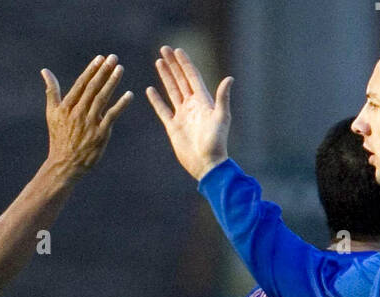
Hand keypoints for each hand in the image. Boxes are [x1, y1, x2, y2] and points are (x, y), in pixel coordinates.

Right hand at [41, 54, 132, 180]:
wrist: (64, 164)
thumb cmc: (59, 137)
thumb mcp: (52, 113)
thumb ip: (51, 90)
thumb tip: (45, 71)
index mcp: (66, 107)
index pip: (81, 84)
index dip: (91, 70)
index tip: (101, 59)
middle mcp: (78, 113)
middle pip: (93, 88)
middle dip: (104, 72)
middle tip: (114, 58)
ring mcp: (89, 123)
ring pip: (102, 98)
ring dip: (112, 83)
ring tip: (120, 69)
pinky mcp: (100, 134)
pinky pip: (112, 116)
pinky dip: (121, 105)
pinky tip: (129, 95)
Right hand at [146, 45, 232, 179]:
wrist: (206, 164)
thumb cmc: (216, 142)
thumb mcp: (221, 118)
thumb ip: (222, 98)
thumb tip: (229, 78)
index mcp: (203, 101)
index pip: (192, 76)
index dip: (185, 63)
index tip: (177, 50)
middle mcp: (192, 105)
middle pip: (181, 79)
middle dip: (172, 64)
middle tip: (164, 49)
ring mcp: (182, 115)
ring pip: (172, 90)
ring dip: (165, 77)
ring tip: (158, 62)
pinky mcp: (173, 127)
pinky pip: (163, 110)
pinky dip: (156, 100)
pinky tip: (150, 89)